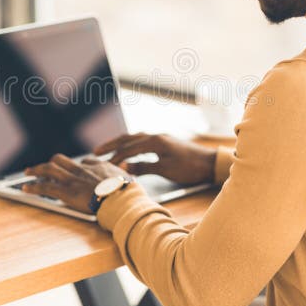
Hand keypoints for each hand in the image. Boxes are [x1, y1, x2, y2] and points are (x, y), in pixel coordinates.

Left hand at [23, 154, 130, 213]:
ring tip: (27, 172)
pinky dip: (33, 187)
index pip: (85, 162)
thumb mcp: (129, 178)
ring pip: (49, 169)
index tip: (75, 170)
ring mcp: (73, 180)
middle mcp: (83, 169)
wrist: (121, 200)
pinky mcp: (66, 192)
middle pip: (61, 161)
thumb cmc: (128, 193)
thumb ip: (124, 174)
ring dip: (36, 170)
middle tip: (42, 167)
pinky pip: (45, 187)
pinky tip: (25, 188)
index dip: (78, 166)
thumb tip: (126, 171)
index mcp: (99, 166)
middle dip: (51, 163)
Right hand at [94, 133, 216, 184]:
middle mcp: (156, 136)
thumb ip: (144, 167)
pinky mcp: (164, 143)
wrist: (209, 163)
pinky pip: (142, 142)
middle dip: (111, 145)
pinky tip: (128, 152)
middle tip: (96, 152)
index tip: (103, 166)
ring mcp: (160, 138)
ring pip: (134, 139)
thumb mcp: (166, 169)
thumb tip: (124, 167)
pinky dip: (131, 146)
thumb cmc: (190, 168)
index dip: (115, 157)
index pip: (128, 149)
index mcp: (155, 141)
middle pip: (128, 139)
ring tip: (107, 150)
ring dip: (120, 144)